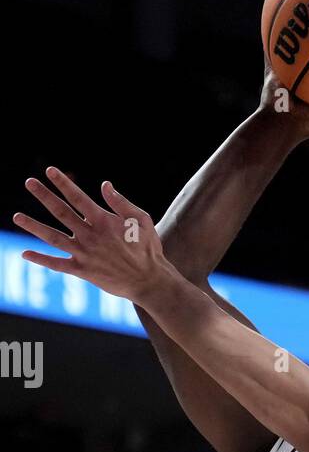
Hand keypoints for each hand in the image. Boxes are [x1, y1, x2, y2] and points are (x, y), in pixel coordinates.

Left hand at [14, 168, 169, 299]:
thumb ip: (121, 202)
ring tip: (17, 217)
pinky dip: (41, 260)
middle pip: (61, 212)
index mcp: (104, 220)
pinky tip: (25, 254)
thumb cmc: (148, 249)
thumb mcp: (142, 220)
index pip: (78, 197)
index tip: (50, 171)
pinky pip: (57, 265)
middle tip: (29, 183)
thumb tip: (104, 185)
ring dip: (33, 226)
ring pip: (53, 237)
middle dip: (44, 195)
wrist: (149, 281)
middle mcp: (90, 235)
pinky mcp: (83, 271)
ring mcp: (84, 253)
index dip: (63, 183)